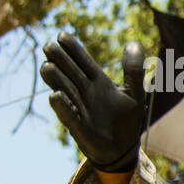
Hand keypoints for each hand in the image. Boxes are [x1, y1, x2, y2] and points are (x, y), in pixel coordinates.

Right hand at [41, 33, 146, 172]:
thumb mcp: (135, 92)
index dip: (72, 48)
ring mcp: (79, 108)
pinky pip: (68, 115)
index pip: (81, 60)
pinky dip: (63, 106)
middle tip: (50, 47)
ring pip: (62, 89)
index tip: (62, 35)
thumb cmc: (126, 119)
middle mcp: (83, 91)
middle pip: (67, 71)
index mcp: (96, 81)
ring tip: (48, 66)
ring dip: (55, 79)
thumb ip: (134, 70)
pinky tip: (57, 96)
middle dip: (58, 59)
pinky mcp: (78, 127)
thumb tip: (134, 42)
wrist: (124, 148)